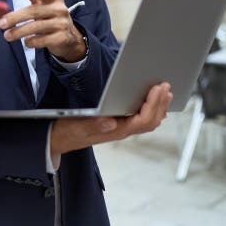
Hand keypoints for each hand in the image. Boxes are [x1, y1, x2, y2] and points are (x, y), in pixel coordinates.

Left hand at [0, 0, 85, 61]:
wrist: (69, 36)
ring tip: (6, 36)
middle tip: (1, 23)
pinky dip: (31, 41)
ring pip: (36, 27)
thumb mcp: (43, 3)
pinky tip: (25, 42)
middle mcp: (59, 9)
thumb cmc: (50, 16)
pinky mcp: (62, 38)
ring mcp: (62, 24)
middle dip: (15, 17)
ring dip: (19, 32)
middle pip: (34, 11)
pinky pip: (43, 40)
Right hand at [50, 82, 172, 155]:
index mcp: (115, 131)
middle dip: (161, 104)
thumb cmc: (67, 132)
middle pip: (150, 121)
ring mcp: (121, 129)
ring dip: (159, 107)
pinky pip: (141, 119)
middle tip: (166, 86)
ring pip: (148, 122)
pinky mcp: (117, 125)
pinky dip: (151, 109)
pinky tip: (152, 101)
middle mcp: (122, 131)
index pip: (143, 120)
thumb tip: (111, 122)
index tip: (158, 88)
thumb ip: (92, 125)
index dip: (153, 104)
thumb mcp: (75, 127)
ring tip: (165, 92)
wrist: (59, 140)